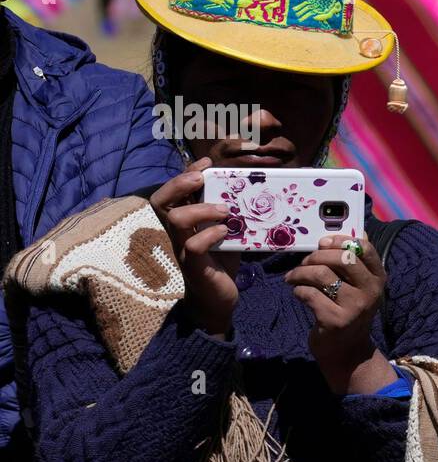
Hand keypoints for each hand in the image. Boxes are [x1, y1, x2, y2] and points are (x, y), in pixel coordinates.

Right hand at [150, 157, 237, 336]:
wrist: (218, 300)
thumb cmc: (221, 262)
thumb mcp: (227, 232)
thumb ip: (231, 214)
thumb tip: (253, 191)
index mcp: (184, 221)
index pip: (173, 191)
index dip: (185, 173)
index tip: (206, 161)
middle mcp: (177, 232)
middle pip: (160, 200)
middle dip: (179, 183)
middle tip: (201, 178)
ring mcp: (182, 248)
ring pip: (175, 219)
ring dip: (200, 209)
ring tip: (224, 211)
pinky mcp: (194, 266)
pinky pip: (194, 245)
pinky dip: (210, 234)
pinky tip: (225, 233)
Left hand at [284, 235, 392, 393]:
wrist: (347, 351)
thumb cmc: (349, 312)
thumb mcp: (359, 287)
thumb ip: (357, 262)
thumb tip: (357, 231)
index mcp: (378, 279)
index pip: (365, 248)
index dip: (341, 240)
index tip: (323, 243)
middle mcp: (370, 292)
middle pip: (342, 258)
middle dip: (317, 256)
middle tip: (304, 263)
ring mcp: (354, 307)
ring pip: (322, 275)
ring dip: (301, 272)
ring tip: (293, 277)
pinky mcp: (335, 320)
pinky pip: (309, 294)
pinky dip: (298, 291)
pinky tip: (298, 294)